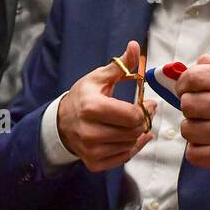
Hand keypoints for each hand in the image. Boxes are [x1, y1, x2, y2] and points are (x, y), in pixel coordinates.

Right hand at [55, 40, 153, 171]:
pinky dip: (130, 148)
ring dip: (136, 134)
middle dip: (143, 121)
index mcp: (92, 107)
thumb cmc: (83, 97)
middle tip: (144, 113)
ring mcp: (90, 150)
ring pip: (130, 145)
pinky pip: (123, 159)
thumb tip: (135, 46)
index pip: (132, 116)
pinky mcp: (93, 163)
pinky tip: (130, 138)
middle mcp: (90, 132)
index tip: (148, 104)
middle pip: (133, 132)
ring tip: (133, 123)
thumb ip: (120, 65)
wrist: (61, 122)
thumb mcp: (99, 77)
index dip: (146, 110)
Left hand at [176, 54, 209, 169]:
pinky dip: (194, 149)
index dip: (183, 84)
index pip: (193, 77)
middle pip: (187, 104)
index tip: (188, 90)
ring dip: (189, 128)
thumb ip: (197, 67)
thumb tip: (170, 71)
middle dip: (187, 107)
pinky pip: (193, 153)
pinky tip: (206, 142)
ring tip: (202, 125)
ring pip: (187, 129)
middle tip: (198, 110)